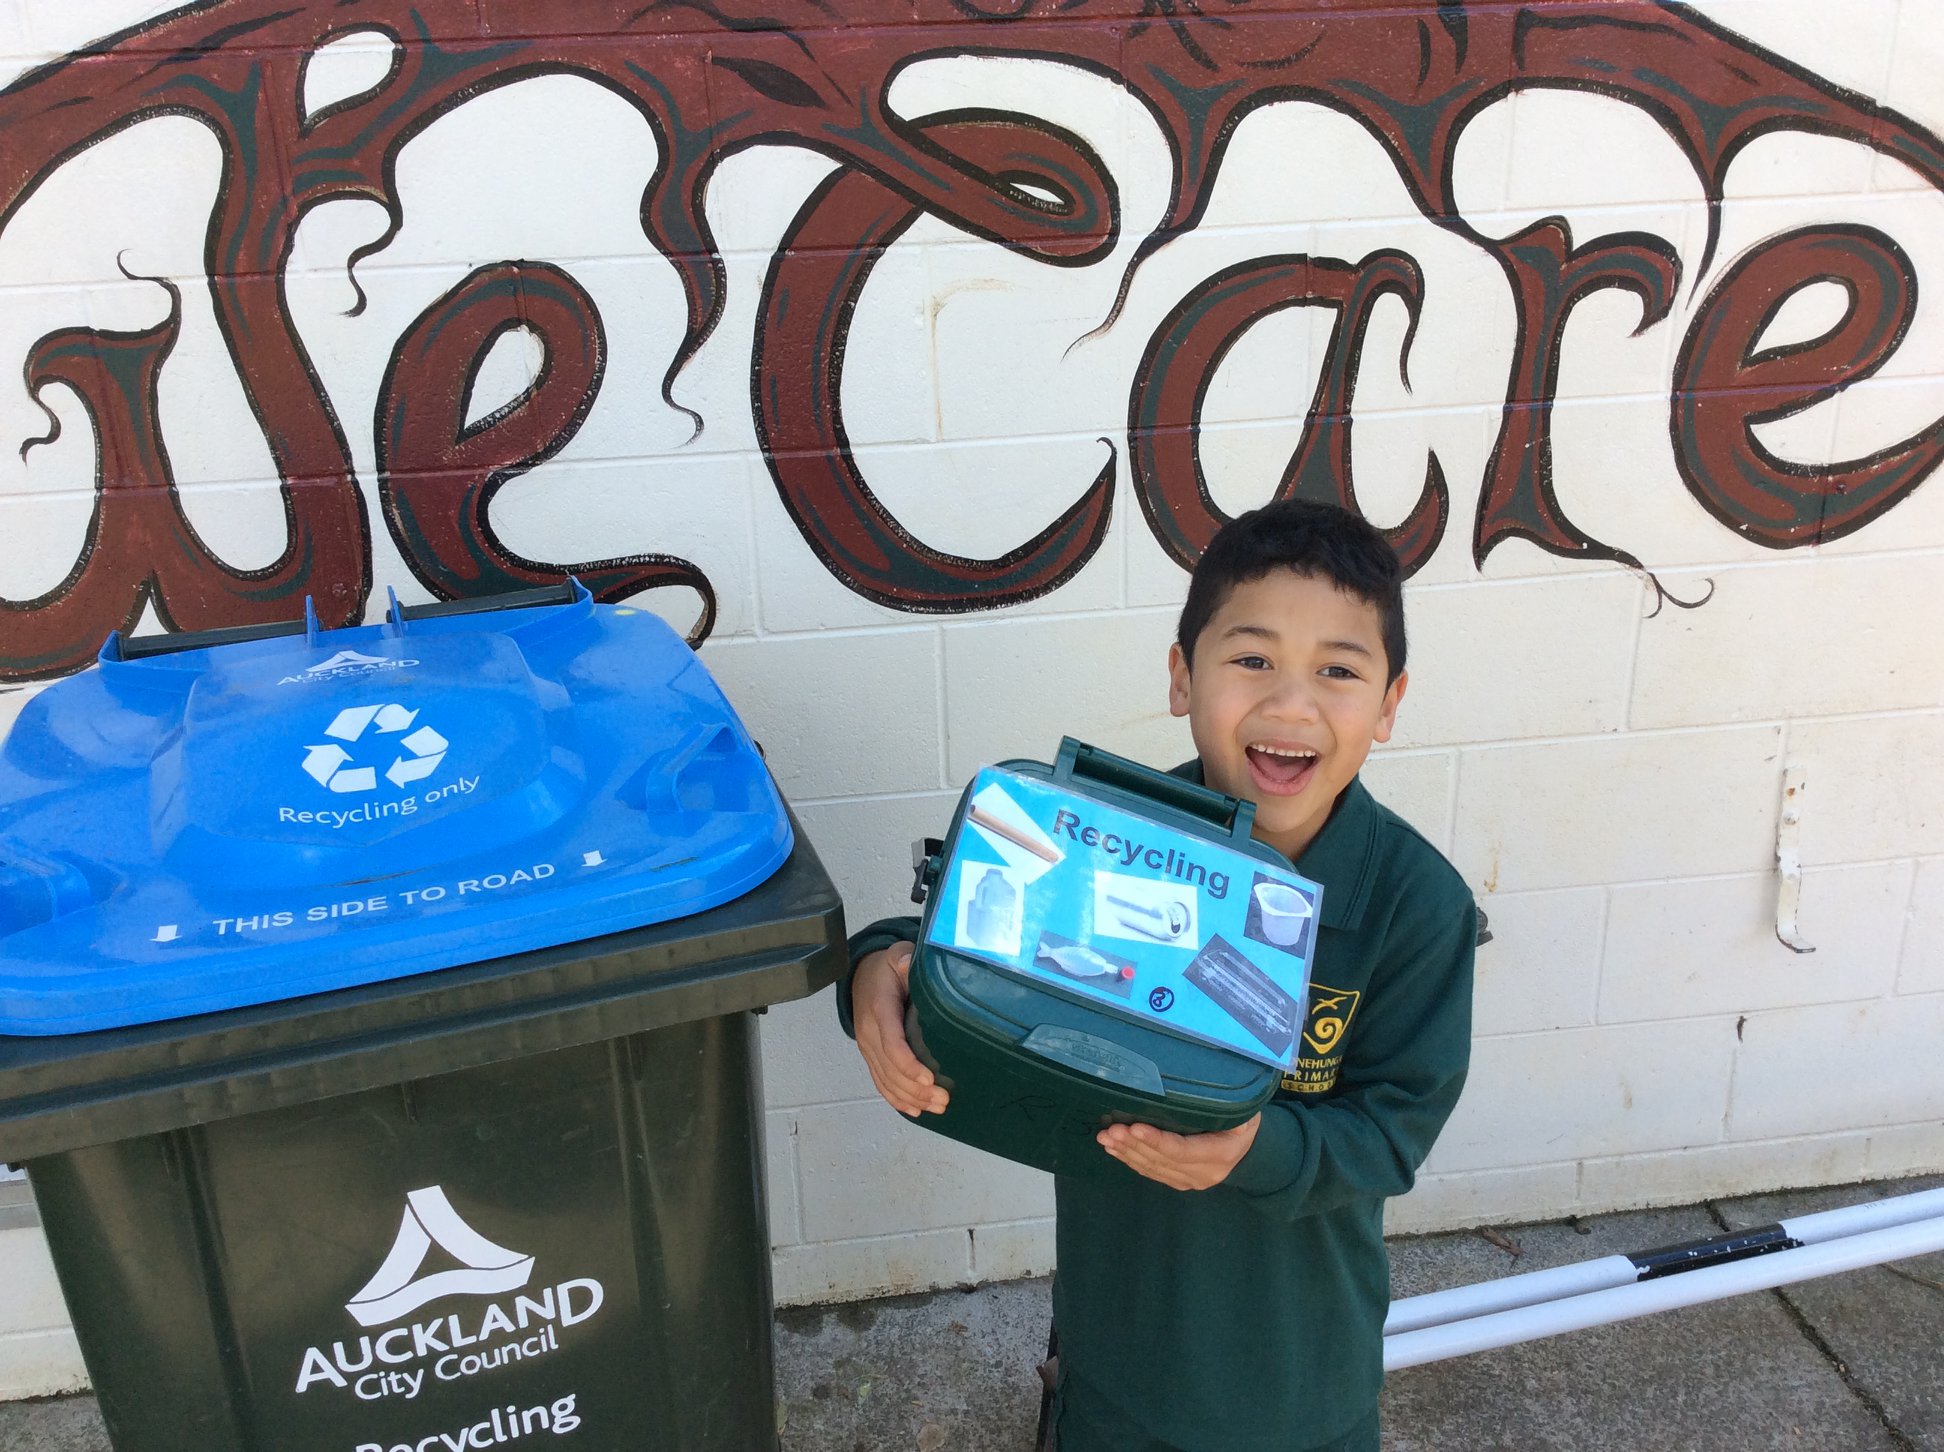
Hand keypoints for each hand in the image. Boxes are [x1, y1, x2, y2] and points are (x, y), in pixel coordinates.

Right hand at [852, 942, 948, 1116]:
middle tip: (944, 1099)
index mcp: (879, 1010)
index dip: (908, 1063)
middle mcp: (870, 1033)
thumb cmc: (885, 968)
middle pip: (890, 1069)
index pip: (891, 1042)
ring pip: (885, 1080)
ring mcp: (868, 1047)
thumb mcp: (895, 956)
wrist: (861, 976)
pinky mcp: (870, 1055)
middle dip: (916, 1089)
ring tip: (938, 1107)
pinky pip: (879, 1081)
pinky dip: (895, 1098)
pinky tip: (914, 1110)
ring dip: (910, 1098)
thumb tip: (907, 961)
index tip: (929, 1079)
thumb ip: (902, 957)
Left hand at [1097, 1114, 1260, 1190]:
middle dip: (1133, 1145)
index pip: (1182, 1150)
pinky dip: (1130, 1160)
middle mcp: (1204, 1173)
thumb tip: (1205, 1088)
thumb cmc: (1244, 1122)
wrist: (1251, 1150)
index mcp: (1220, 1154)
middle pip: (1162, 1161)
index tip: (1134, 1127)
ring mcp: (1190, 1181)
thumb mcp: (1245, 1111)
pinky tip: (1114, 1149)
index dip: (1157, 1140)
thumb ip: (1227, 1106)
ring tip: (1105, 1137)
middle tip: (1110, 1130)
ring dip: (1126, 1153)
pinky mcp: (1178, 1181)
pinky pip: (1151, 1172)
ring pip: (1153, 1168)